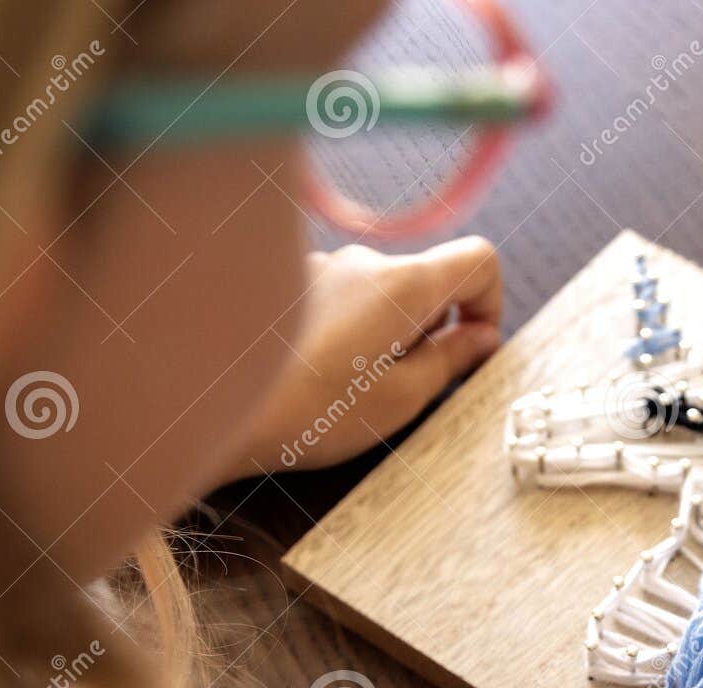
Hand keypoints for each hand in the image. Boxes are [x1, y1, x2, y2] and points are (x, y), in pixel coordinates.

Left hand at [235, 238, 501, 474]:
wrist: (213, 403)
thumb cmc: (311, 412)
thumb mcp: (399, 400)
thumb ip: (450, 362)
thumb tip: (481, 339)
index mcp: (404, 286)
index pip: (479, 260)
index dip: (489, 304)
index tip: (471, 348)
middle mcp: (364, 261)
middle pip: (424, 281)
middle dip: (427, 330)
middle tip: (400, 388)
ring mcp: (321, 267)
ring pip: (377, 294)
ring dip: (381, 334)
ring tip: (344, 389)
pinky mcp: (287, 282)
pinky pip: (337, 299)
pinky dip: (342, 331)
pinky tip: (310, 375)